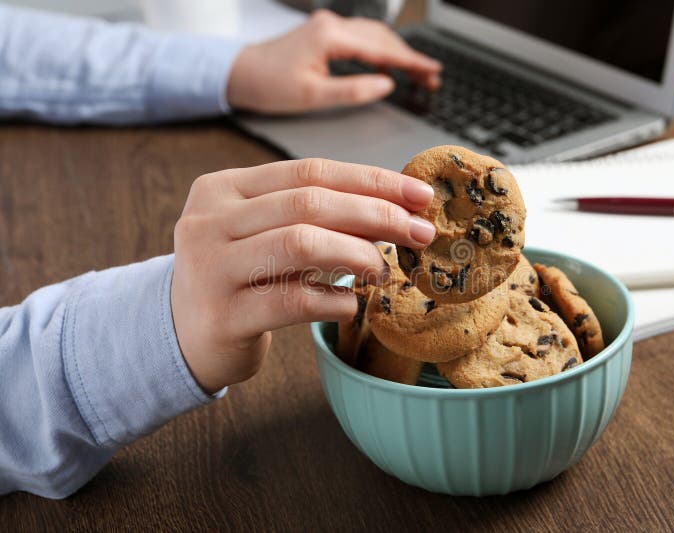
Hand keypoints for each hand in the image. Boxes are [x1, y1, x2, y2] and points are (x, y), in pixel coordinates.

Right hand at [171, 158, 434, 392]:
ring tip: (383, 270)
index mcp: (222, 188)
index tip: (419, 195)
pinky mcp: (223, 317)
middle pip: (309, 203)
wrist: (183, 335)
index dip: (370, 180)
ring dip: (357, 254)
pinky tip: (350, 305)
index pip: (309, 172)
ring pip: (301, 244)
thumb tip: (398, 205)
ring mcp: (211, 269)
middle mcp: (209, 221)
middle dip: (376, 214)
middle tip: (420, 232)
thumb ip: (313, 214)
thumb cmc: (242, 277)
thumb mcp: (264, 232)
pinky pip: (294, 301)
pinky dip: (334, 300)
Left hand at [225, 9, 440, 113]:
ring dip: (397, 53)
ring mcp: (328, 26)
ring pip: (374, 35)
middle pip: (382, 37)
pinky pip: (361, 38)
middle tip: (432, 78)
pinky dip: (380, 51)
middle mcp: (331, 25)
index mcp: (330, 37)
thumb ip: (353, 90)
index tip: (434, 72)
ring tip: (418, 74)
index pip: (382, 49)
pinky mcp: (324, 33)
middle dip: (410, 57)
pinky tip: (387, 68)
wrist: (240, 73)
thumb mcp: (314, 96)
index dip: (411, 62)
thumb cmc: (270, 85)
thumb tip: (387, 85)